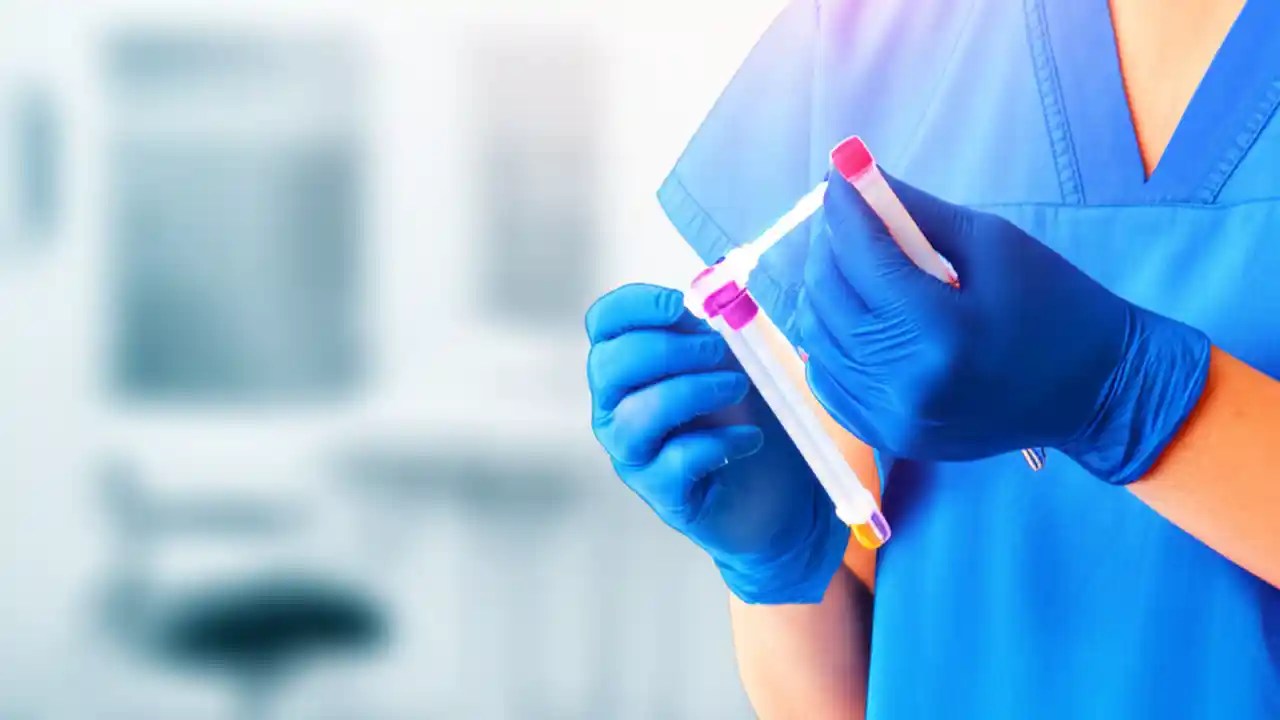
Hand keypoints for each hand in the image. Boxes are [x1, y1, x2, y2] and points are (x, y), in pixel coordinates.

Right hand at [586, 283, 847, 602]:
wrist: (780, 494)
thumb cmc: (745, 418)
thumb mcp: (732, 360)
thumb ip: (714, 327)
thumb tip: (712, 292)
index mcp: (629, 365)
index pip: (604, 323)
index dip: (633, 306)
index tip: (677, 305)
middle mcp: (617, 408)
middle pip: (608, 366)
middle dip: (667, 349)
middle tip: (719, 353)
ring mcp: (634, 454)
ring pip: (634, 417)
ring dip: (691, 392)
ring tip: (738, 390)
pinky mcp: (661, 494)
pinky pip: (672, 462)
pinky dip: (716, 443)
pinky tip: (746, 439)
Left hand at [797, 174, 1210, 483]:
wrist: (1095, 390)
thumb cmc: (1053, 305)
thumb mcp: (992, 242)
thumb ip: (914, 211)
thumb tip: (852, 176)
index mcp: (940, 330)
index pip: (862, 258)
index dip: (843, 210)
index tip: (837, 177)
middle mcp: (905, 382)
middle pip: (827, 298)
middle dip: (827, 246)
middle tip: (842, 217)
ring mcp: (892, 418)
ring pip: (816, 339)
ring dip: (820, 291)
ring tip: (846, 261)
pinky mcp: (889, 437)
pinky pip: (826, 380)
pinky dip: (826, 340)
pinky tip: (849, 313)